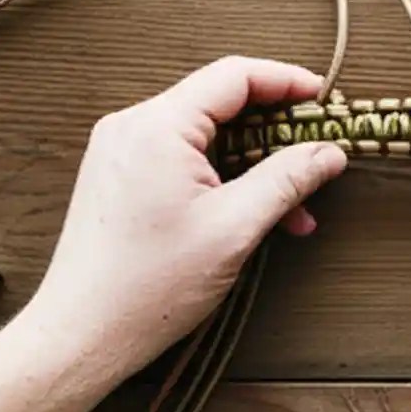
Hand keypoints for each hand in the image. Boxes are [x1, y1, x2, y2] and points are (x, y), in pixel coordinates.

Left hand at [25, 57, 346, 379]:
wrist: (82, 335)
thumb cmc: (145, 287)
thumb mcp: (234, 228)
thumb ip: (287, 180)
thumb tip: (328, 152)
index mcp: (156, 126)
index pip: (234, 76)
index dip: (286, 81)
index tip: (323, 98)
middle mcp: (133, 128)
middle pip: (221, 104)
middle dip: (276, 132)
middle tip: (317, 153)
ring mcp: (123, 152)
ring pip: (208, 138)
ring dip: (255, 165)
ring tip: (294, 208)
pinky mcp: (122, 178)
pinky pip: (186, 160)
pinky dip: (226, 180)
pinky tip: (255, 215)